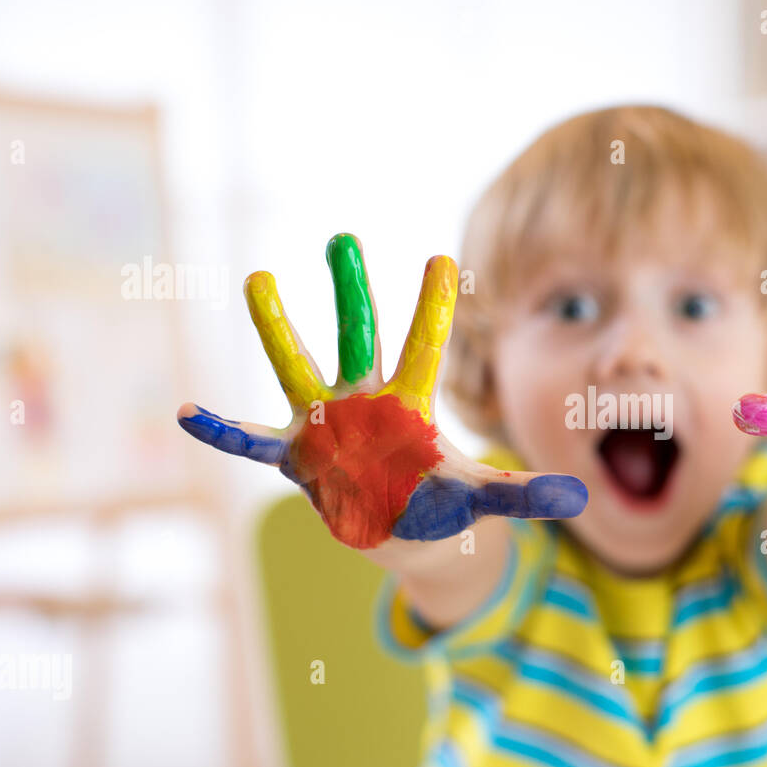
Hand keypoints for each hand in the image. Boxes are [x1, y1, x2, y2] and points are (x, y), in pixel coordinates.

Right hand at [177, 234, 585, 547]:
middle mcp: (366, 401)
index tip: (440, 259)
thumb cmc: (444, 503)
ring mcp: (328, 425)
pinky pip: (253, 443)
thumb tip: (579, 500)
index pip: (425, 348)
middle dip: (351, 290)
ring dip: (279, 329)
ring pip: (299, 368)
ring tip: (259, 277)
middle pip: (358, 336)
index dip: (432, 308)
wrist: (404, 531)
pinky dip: (224, 433)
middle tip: (342, 235)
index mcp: (412, 404)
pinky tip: (188, 414)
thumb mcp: (483, 499)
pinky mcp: (298, 457)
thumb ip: (523, 495)